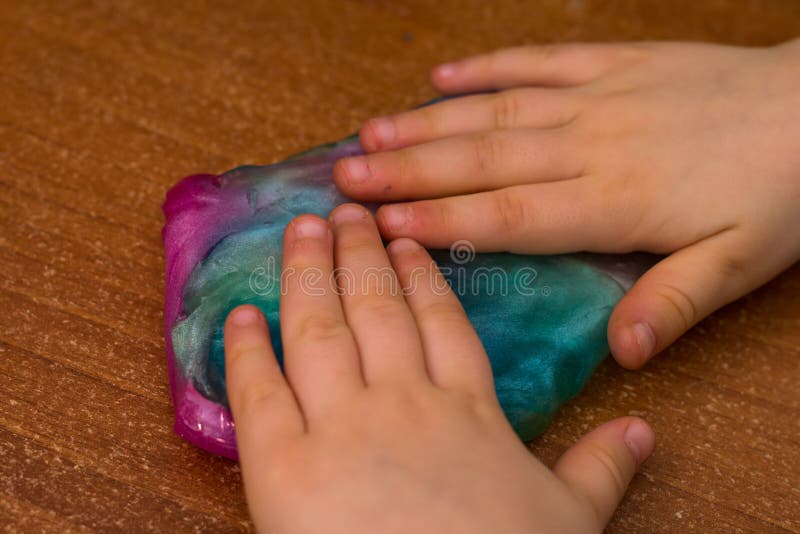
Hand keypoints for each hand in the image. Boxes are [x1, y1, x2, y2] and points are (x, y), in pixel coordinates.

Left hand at [224, 205, 653, 533]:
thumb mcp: (569, 518)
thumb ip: (601, 467)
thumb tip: (645, 428)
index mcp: (466, 409)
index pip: (440, 322)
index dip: (419, 277)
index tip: (405, 240)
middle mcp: (401, 402)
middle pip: (375, 309)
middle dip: (357, 255)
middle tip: (342, 212)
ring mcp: (339, 429)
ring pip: (319, 331)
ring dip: (306, 275)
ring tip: (301, 231)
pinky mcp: (282, 468)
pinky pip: (260, 393)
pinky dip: (246, 350)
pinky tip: (240, 313)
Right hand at [333, 40, 799, 367]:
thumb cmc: (778, 192)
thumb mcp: (738, 264)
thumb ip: (673, 303)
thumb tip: (622, 353)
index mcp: (615, 201)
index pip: (512, 214)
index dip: (445, 221)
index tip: (384, 228)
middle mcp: (591, 145)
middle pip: (485, 159)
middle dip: (410, 172)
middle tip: (346, 179)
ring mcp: (597, 97)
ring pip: (498, 109)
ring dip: (430, 122)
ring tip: (370, 133)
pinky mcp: (612, 63)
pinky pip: (539, 60)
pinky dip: (488, 65)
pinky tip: (442, 74)